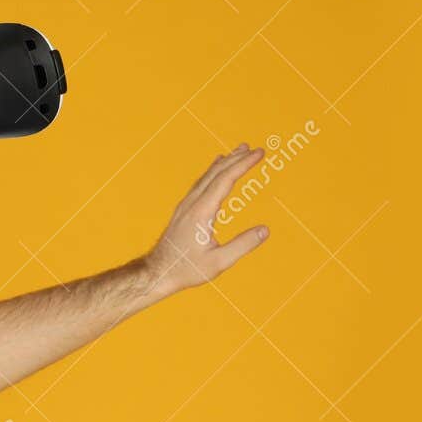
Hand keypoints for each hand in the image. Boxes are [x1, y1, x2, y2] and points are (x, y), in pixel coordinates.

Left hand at [143, 143, 270, 296]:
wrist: (157, 272)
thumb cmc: (186, 270)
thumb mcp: (218, 262)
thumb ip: (242, 245)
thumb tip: (265, 230)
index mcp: (201, 212)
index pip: (225, 180)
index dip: (243, 165)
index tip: (259, 153)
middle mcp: (192, 204)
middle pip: (216, 173)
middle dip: (237, 158)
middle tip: (255, 148)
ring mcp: (186, 206)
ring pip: (206, 176)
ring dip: (224, 162)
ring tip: (239, 151)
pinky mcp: (183, 210)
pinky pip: (200, 184)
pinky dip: (213, 172)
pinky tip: (216, 169)